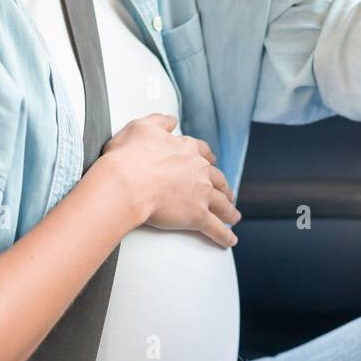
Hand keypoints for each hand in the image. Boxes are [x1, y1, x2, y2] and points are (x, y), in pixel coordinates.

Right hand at [96, 113, 239, 247]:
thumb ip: (159, 122)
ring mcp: (200, 193)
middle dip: (224, 187)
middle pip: (217, 179)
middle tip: (227, 193)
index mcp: (186, 148)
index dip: (208, 158)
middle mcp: (198, 170)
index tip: (211, 162)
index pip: (203, 152)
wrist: (126, 183)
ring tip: (234, 217)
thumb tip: (171, 120)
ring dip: (230, 211)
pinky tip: (230, 241)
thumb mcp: (141, 128)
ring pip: (221, 203)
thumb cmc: (128, 157)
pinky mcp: (197, 216)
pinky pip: (216, 228)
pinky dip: (225, 236)